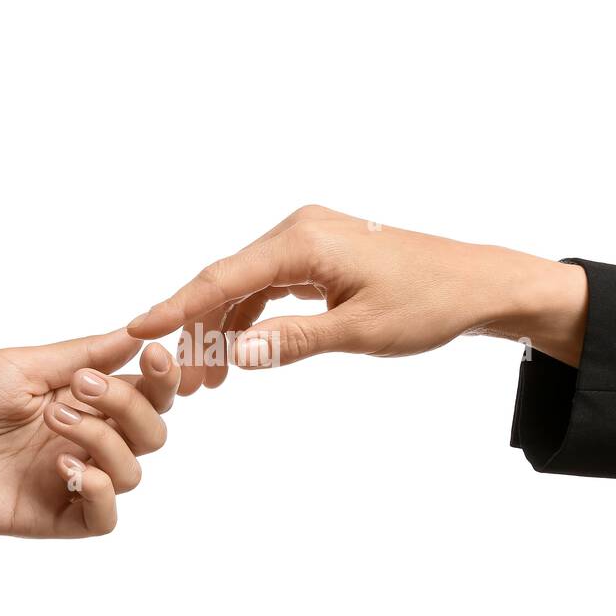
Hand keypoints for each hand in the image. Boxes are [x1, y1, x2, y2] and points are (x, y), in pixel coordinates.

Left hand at [0, 330, 179, 536]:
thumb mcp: (23, 364)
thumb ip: (86, 354)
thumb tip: (138, 333)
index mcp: (80, 397)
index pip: (147, 391)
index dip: (164, 376)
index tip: (154, 356)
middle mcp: (82, 438)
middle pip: (152, 432)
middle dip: (130, 406)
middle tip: (79, 390)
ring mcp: (68, 479)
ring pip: (133, 471)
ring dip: (106, 440)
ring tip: (55, 423)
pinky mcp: (51, 517)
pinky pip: (105, 518)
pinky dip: (101, 492)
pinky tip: (67, 469)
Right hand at [127, 205, 587, 394]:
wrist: (478, 285)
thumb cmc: (429, 302)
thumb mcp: (360, 331)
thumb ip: (294, 341)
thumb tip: (236, 355)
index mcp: (304, 241)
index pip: (223, 277)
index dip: (177, 306)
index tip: (137, 330)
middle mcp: (299, 230)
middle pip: (227, 281)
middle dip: (197, 331)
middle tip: (180, 384)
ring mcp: (308, 239)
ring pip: (245, 286)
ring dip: (223, 330)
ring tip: (207, 382)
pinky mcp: (318, 254)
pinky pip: (268, 285)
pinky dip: (250, 318)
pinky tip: (238, 353)